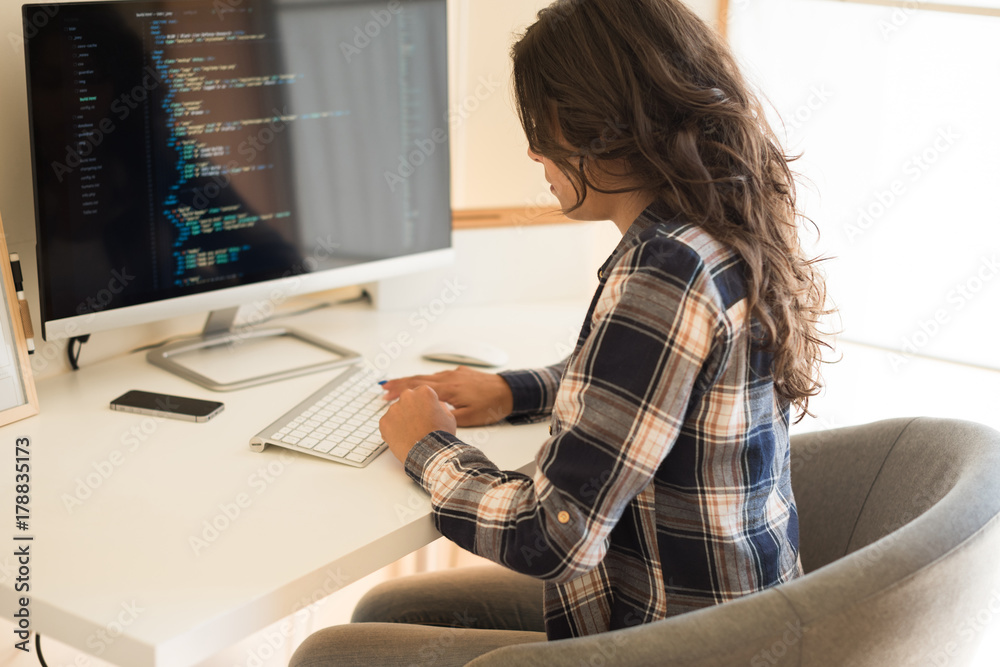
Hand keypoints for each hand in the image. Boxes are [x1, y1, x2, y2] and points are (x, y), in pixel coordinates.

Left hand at [379, 385, 456, 463]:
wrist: (429, 454)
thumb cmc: (440, 436)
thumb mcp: (449, 417)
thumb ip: (440, 406)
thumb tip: (435, 404)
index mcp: (424, 391)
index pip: (421, 393)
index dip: (424, 405)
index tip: (425, 414)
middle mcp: (407, 396)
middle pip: (407, 399)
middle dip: (411, 409)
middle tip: (417, 424)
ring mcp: (393, 408)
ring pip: (396, 411)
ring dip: (401, 419)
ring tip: (411, 433)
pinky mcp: (384, 421)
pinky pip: (388, 423)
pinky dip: (392, 429)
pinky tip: (402, 437)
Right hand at [381, 366, 513, 426]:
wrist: (509, 391)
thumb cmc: (491, 405)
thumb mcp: (469, 418)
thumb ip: (447, 418)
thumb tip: (430, 420)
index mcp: (448, 389)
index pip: (417, 388)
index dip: (399, 390)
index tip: (386, 394)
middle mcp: (449, 378)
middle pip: (418, 379)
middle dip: (399, 383)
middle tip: (384, 388)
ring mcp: (454, 374)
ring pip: (427, 377)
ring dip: (411, 381)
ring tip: (398, 387)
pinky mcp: (461, 374)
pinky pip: (438, 376)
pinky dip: (426, 380)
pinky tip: (423, 385)